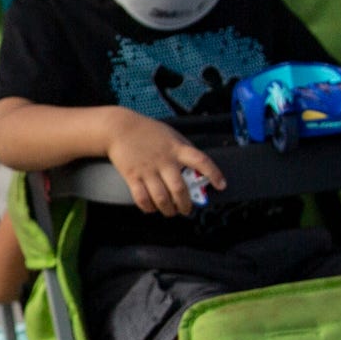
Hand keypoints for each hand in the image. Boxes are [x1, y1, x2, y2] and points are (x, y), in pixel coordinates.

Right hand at [104, 110, 222, 217]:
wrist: (119, 128)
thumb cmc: (148, 132)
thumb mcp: (172, 135)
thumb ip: (184, 150)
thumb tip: (198, 168)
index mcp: (177, 149)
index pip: (201, 161)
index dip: (214, 174)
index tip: (221, 185)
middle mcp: (164, 161)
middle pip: (180, 189)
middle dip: (185, 205)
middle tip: (186, 209)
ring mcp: (148, 169)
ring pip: (162, 198)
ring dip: (168, 210)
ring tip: (170, 211)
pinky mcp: (132, 176)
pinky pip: (142, 198)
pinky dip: (148, 207)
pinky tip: (152, 207)